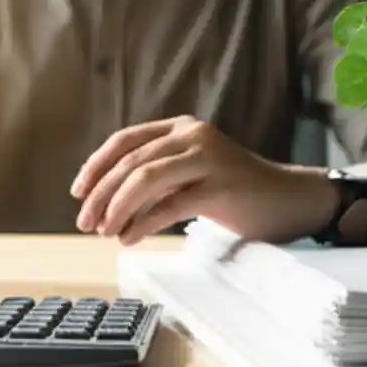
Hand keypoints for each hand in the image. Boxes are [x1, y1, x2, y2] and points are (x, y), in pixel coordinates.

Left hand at [70, 116, 340, 245]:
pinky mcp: (221, 187)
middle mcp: (193, 136)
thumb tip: (103, 200)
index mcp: (180, 128)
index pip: (125, 140)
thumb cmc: (233, 192)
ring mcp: (209, 159)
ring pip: (146, 179)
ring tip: (105, 232)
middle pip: (131, 162)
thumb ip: (156, 175)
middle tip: (84, 223)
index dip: (96, 166)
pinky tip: (129, 239)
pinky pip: (170, 205)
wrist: (288, 200)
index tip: (78, 193)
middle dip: (101, 194)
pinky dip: (143, 224)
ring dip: (117, 208)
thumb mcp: (189, 172)